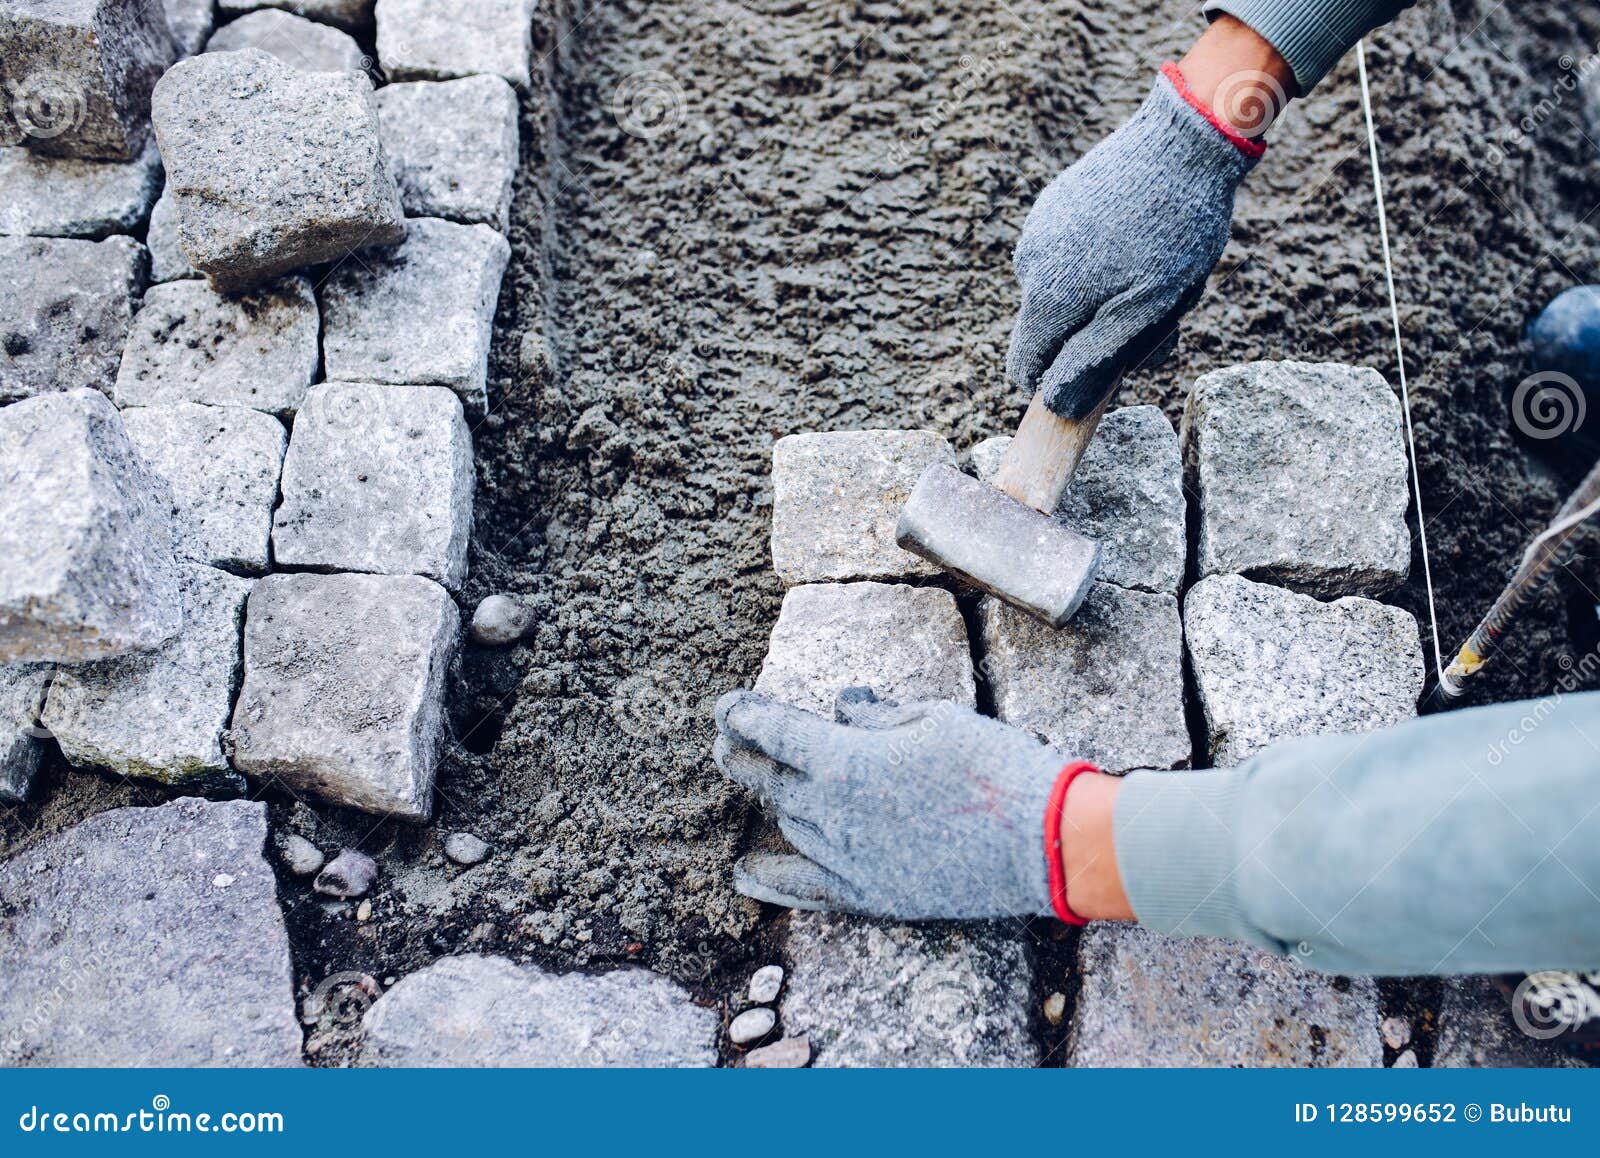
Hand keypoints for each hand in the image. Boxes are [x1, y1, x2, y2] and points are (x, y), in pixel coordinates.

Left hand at [713, 686, 1075, 919]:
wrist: (1045, 843)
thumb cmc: (996, 767)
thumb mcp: (935, 717)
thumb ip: (877, 715)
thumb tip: (844, 707)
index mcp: (847, 762)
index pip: (775, 733)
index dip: (745, 715)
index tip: (725, 705)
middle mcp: (834, 815)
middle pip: (768, 781)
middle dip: (740, 757)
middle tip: (725, 740)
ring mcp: (849, 860)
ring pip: (790, 825)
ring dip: (774, 800)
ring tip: (763, 782)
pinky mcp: (872, 896)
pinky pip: (804, 889)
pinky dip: (770, 879)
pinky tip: (744, 873)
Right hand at [1007, 62, 1262, 418]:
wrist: (1186, 138)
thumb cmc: (1175, 232)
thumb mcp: (1146, 310)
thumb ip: (1094, 361)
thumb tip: (1054, 405)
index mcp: (1045, 297)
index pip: (1025, 367)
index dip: (1059, 386)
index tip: (1104, 376)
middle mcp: (1028, 263)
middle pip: (1049, 332)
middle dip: (1093, 338)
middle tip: (1155, 315)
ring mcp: (1039, 229)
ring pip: (1060, 293)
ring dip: (1101, 299)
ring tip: (1152, 271)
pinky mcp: (1055, 203)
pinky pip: (1066, 255)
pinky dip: (1098, 263)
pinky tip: (1137, 239)